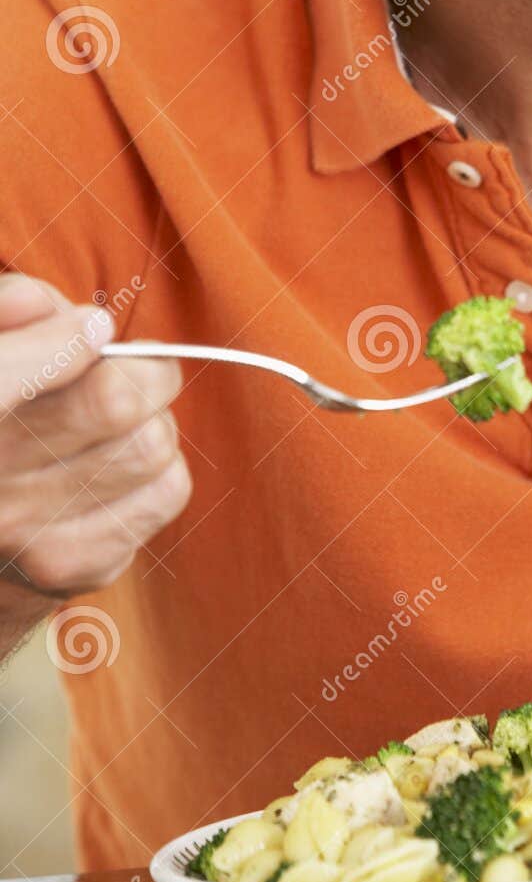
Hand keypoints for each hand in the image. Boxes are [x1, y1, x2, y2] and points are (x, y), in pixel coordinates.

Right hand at [0, 273, 189, 598]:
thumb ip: (12, 313)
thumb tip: (71, 315)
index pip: (14, 372)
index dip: (69, 337)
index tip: (92, 329)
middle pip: (115, 401)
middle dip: (143, 368)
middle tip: (138, 365)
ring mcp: (28, 535)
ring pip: (152, 446)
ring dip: (153, 420)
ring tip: (122, 420)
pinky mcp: (72, 568)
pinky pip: (166, 493)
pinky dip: (159, 469)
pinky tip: (119, 466)